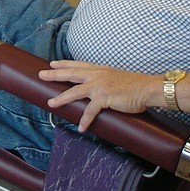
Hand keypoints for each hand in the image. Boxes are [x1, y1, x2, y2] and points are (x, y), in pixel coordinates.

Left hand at [38, 61, 158, 132]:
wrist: (148, 88)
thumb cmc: (135, 85)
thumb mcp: (116, 77)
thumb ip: (105, 81)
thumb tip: (99, 90)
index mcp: (100, 70)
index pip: (78, 65)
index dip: (64, 64)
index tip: (53, 63)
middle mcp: (97, 75)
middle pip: (71, 74)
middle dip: (54, 74)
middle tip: (41, 74)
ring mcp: (100, 85)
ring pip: (75, 91)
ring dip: (61, 98)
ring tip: (51, 103)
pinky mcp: (104, 97)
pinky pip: (91, 110)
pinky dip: (85, 120)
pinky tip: (80, 127)